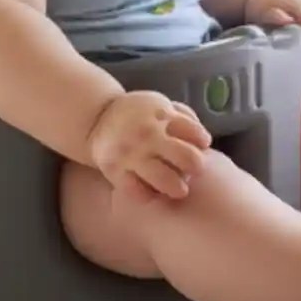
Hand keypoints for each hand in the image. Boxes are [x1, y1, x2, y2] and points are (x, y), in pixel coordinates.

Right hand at [87, 91, 212, 202]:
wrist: (97, 119)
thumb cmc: (137, 114)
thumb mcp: (160, 104)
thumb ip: (183, 116)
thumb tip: (203, 140)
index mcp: (161, 115)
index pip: (196, 134)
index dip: (202, 142)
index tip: (200, 147)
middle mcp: (148, 134)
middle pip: (188, 159)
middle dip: (196, 167)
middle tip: (191, 171)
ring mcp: (131, 154)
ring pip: (166, 181)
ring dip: (178, 188)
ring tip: (178, 188)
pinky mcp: (115, 171)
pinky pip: (139, 193)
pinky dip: (150, 196)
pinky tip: (153, 192)